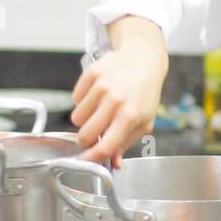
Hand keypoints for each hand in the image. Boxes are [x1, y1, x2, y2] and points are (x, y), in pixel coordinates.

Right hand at [71, 16, 167, 167]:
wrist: (143, 59)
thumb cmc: (145, 92)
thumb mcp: (144, 120)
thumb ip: (126, 142)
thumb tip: (113, 162)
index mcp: (131, 116)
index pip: (105, 146)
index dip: (91, 158)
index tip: (84, 161)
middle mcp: (116, 101)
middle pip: (85, 134)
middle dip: (86, 139)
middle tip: (93, 133)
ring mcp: (102, 86)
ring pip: (76, 117)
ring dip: (85, 118)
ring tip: (100, 109)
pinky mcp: (91, 73)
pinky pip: (75, 98)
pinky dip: (82, 101)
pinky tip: (97, 95)